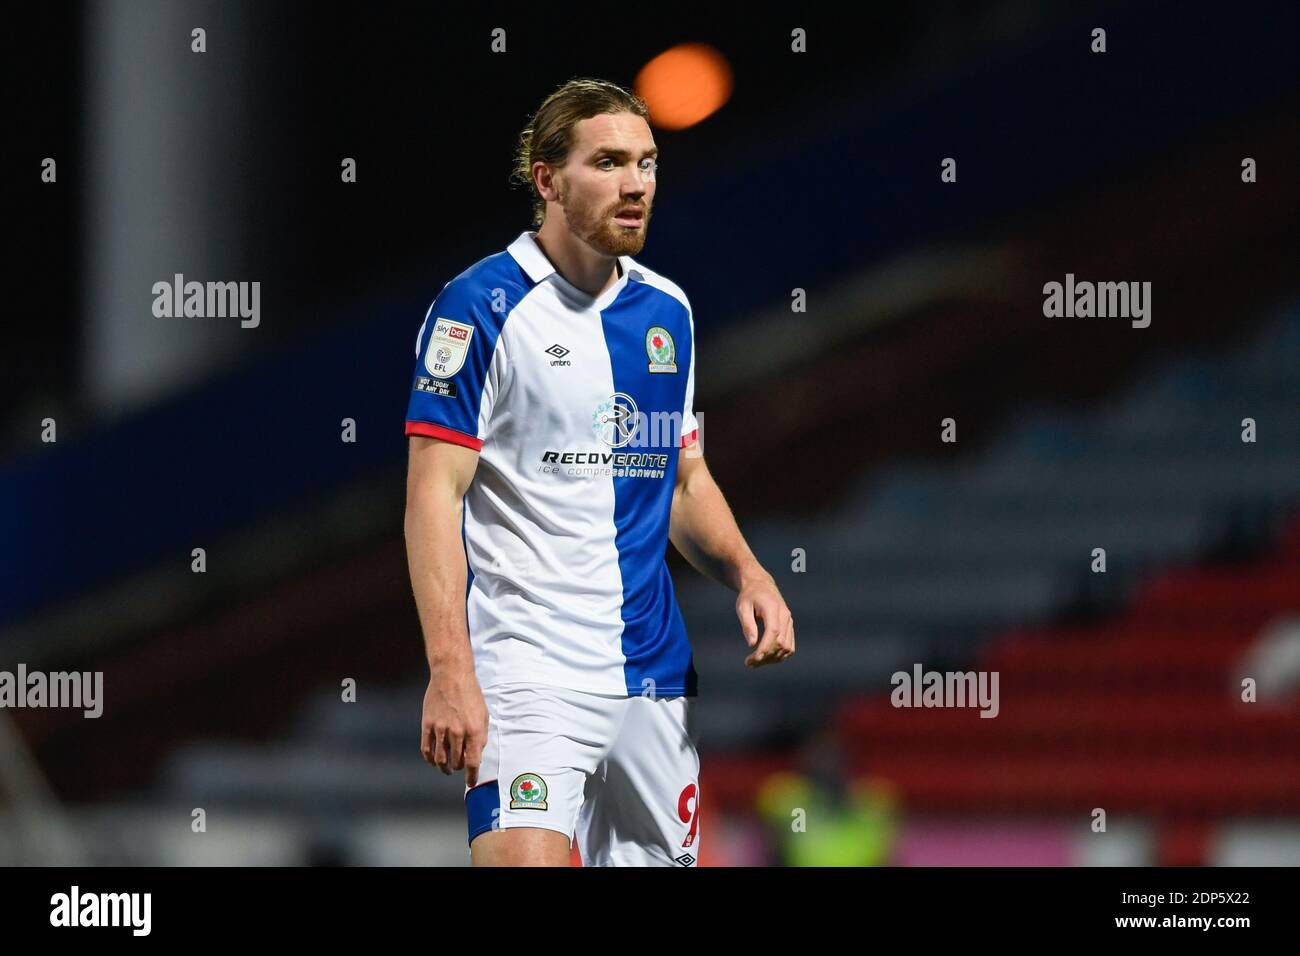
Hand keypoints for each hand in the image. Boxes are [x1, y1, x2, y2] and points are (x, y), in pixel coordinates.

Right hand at [420, 665, 488, 787]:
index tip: (471, 782)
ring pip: (440, 759)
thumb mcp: (484, 715)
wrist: (452, 676)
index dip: (472, 776)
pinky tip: (433, 761)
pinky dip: (430, 758)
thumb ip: (481, 737)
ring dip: (443, 767)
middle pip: (456, 762)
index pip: (472, 763)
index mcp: (474, 731)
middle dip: (459, 768)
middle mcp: (458, 732)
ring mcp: (441, 729)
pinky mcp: (428, 725)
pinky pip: (427, 748)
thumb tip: (476, 755)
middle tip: (459, 767)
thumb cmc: (471, 695)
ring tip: (446, 769)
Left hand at [737, 573, 794, 667]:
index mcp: (773, 608)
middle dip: (766, 656)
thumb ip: (747, 624)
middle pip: (781, 642)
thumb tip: (751, 644)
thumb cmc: (749, 596)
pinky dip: (780, 655)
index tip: (753, 659)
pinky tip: (766, 658)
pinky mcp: (790, 627)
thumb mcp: (742, 607)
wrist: (761, 586)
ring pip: (787, 647)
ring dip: (772, 659)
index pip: (773, 632)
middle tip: (749, 663)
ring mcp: (789, 622)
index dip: (765, 647)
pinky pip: (789, 646)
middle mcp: (785, 615)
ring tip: (755, 662)